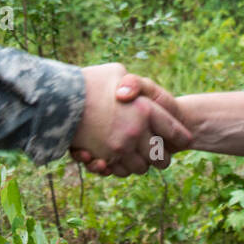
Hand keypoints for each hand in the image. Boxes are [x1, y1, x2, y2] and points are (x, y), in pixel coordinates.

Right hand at [71, 65, 192, 176]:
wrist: (58, 98)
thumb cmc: (89, 81)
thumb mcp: (117, 72)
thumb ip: (134, 84)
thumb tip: (134, 95)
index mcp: (146, 110)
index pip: (175, 131)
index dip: (181, 137)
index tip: (185, 140)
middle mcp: (136, 132)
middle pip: (161, 157)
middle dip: (162, 157)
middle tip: (160, 153)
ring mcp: (119, 148)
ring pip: (142, 169)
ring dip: (141, 165)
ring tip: (138, 157)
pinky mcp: (103, 159)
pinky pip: (120, 172)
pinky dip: (121, 168)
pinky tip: (119, 159)